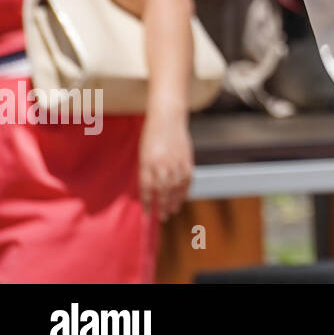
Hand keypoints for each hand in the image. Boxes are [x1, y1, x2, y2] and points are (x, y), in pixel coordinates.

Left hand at [138, 106, 193, 221]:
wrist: (167, 118)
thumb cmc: (152, 135)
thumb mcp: (144, 154)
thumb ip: (147, 171)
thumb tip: (151, 190)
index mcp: (147, 163)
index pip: (147, 189)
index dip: (147, 203)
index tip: (148, 214)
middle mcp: (162, 164)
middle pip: (163, 191)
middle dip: (162, 206)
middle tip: (163, 217)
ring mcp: (176, 161)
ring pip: (176, 187)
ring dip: (175, 201)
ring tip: (173, 210)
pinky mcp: (187, 158)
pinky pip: (187, 178)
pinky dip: (186, 189)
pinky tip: (183, 196)